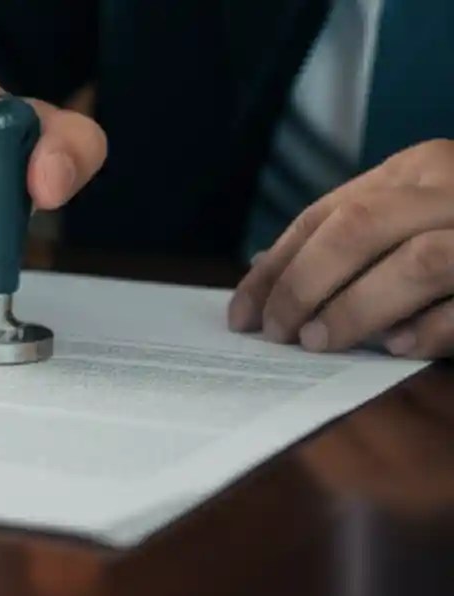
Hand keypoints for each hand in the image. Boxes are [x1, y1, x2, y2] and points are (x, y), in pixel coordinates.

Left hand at [230, 139, 453, 358]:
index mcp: (422, 168)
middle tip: (278, 333)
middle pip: (359, 229)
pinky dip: (432, 328)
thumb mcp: (413, 218)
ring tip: (320, 344)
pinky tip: (398, 348)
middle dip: (304, 285)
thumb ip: (355, 238)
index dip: (276, 266)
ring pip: (417, 261)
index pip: (327, 213)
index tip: (243, 313)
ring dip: (357, 308)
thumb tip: (267, 272)